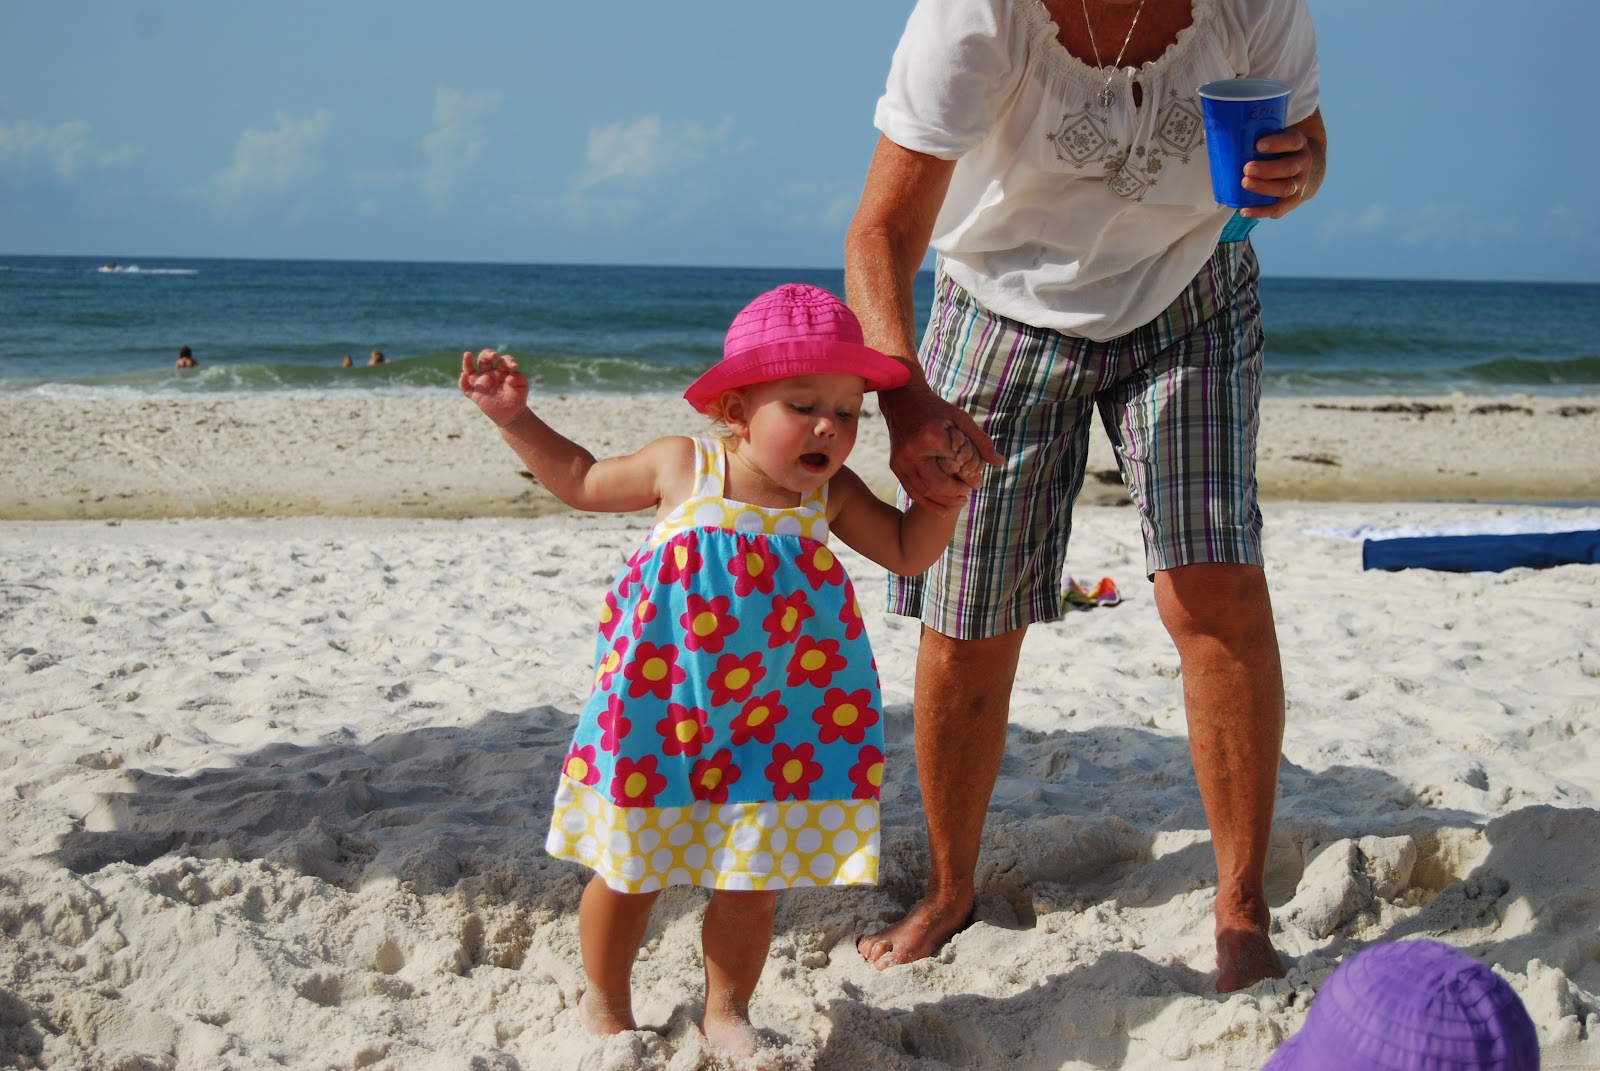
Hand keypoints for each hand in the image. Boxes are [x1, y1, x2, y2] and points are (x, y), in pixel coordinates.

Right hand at [459, 349, 528, 426]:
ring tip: (468, 354)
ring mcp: (481, 382)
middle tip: (494, 355)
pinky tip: (464, 376)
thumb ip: (519, 379)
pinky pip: (465, 386)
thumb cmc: (517, 397)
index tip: (514, 366)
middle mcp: (489, 373)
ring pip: (470, 370)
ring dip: (467, 362)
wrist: (511, 414)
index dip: (508, 361)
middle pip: (484, 359)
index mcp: (502, 370)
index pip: (503, 360)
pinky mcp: (474, 394)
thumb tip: (509, 377)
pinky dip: (463, 381)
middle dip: (487, 355)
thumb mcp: (522, 387)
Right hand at [879, 382, 1002, 513]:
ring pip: (924, 491)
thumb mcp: (960, 418)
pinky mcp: (895, 466)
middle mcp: (913, 451)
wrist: (902, 400)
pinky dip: (927, 502)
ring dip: (943, 502)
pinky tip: (941, 508)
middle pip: (937, 484)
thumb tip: (1000, 462)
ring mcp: (901, 460)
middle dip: (955, 494)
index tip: (978, 484)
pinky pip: (912, 491)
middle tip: (968, 495)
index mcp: (931, 436)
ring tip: (959, 502)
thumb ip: (980, 441)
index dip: (968, 478)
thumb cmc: (935, 409)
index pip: (955, 466)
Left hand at [1238, 126, 1315, 219]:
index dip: (1277, 143)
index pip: (1293, 141)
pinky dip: (1261, 211)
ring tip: (1245, 184)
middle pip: (1289, 167)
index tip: (1258, 145)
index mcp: (1298, 143)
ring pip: (1286, 188)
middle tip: (1246, 168)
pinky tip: (1244, 211)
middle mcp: (1303, 163)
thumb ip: (1249, 132)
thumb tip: (1209, 133)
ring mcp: (1299, 183)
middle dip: (1268, 169)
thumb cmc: (1279, 149)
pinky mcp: (1292, 201)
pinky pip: (1279, 209)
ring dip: (1265, 188)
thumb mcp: (1274, 135)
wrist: (1303, 168)